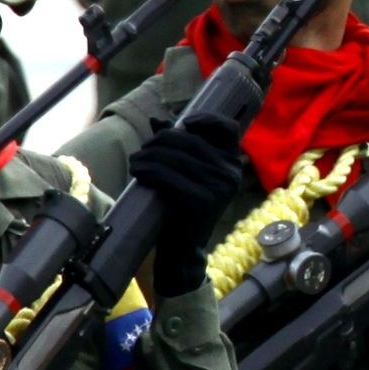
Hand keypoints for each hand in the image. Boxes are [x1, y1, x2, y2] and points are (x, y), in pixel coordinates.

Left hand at [129, 118, 246, 291]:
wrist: (183, 250)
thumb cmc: (182, 207)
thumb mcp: (186, 174)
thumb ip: (177, 147)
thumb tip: (158, 119)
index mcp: (233, 164)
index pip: (226, 128)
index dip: (205, 119)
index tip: (182, 124)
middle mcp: (231, 174)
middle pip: (189, 140)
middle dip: (159, 140)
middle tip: (142, 150)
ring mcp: (218, 188)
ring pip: (174, 156)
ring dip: (147, 155)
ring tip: (135, 162)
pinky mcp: (200, 202)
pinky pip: (166, 175)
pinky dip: (147, 170)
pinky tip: (137, 171)